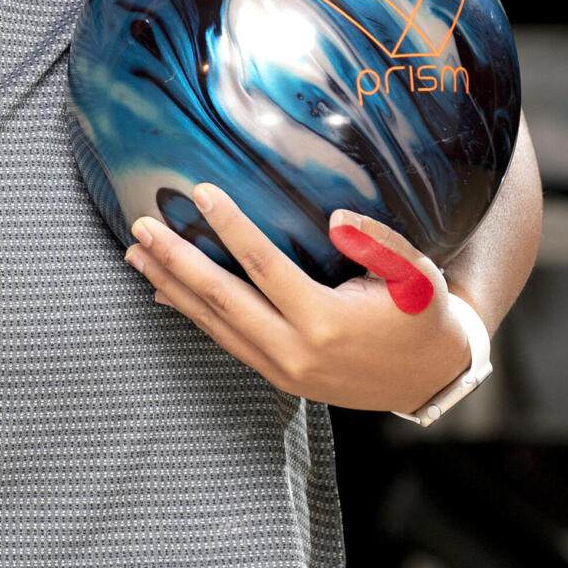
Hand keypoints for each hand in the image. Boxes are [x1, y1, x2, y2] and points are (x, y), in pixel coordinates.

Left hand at [123, 188, 476, 413]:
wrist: (431, 375)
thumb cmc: (423, 314)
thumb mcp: (417, 274)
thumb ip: (379, 242)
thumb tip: (335, 217)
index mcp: (325, 321)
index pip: (263, 267)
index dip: (230, 227)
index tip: (202, 192)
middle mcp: (295, 350)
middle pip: (221, 299)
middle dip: (175, 260)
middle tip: (140, 227)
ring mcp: (282, 368)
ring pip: (214, 323)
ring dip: (172, 286)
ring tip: (137, 255)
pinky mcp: (278, 375)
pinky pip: (225, 340)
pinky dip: (192, 314)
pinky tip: (166, 292)